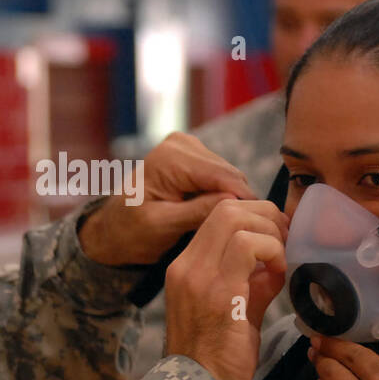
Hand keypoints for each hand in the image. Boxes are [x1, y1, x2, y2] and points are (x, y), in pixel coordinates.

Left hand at [77, 132, 255, 265]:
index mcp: (170, 158)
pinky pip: (222, 178)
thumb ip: (197, 212)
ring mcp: (189, 149)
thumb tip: (235, 201)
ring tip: (233, 229)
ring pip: (230, 177)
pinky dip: (224, 196)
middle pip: (230, 174)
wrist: (114, 229)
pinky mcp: (195, 159)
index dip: (244, 199)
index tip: (264, 226)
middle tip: (251, 234)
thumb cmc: (130, 231)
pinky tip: (220, 218)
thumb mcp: (163, 225)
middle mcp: (181, 145)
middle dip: (240, 201)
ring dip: (233, 201)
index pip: (221, 175)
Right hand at [163, 198, 287, 379]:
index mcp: (185, 268)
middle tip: (286, 241)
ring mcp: (198, 276)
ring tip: (283, 258)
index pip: (218, 216)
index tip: (277, 237)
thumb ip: (252, 281)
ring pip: (235, 218)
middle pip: (226, 208)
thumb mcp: (234, 309)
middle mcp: (186, 265)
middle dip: (265, 216)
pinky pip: (248, 246)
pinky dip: (271, 251)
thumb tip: (276, 261)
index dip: (253, 216)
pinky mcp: (218, 291)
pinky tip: (280, 273)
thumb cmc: (217, 358)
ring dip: (269, 232)